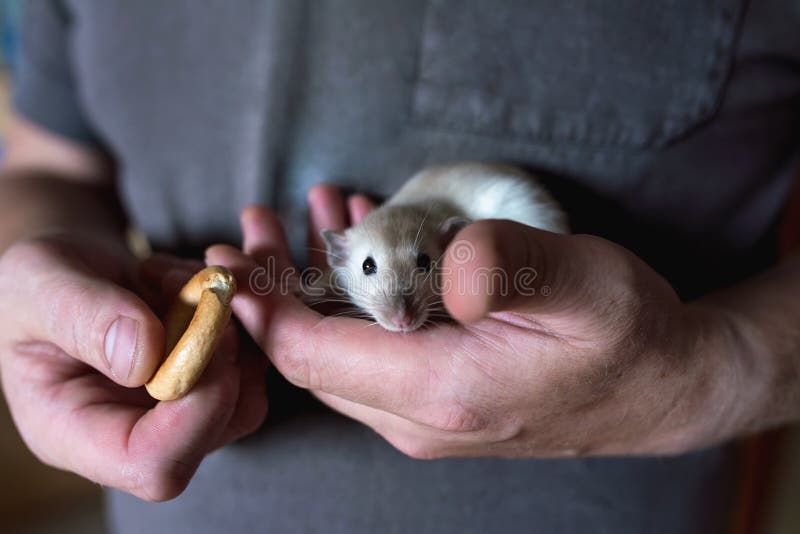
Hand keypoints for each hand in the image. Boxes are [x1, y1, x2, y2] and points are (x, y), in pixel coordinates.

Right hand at [0, 232, 266, 500]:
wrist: (68, 267)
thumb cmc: (37, 284)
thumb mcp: (37, 286)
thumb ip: (83, 318)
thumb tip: (144, 359)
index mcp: (78, 434)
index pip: (155, 464)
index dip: (196, 411)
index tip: (205, 337)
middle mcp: (137, 431)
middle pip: (218, 426)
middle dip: (223, 351)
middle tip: (195, 287)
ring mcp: (180, 407)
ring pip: (248, 387)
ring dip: (232, 322)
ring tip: (181, 276)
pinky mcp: (210, 375)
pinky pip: (256, 353)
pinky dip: (242, 310)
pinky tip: (199, 276)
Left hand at [208, 186, 742, 458]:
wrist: (661, 388)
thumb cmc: (628, 336)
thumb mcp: (586, 287)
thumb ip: (515, 271)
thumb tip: (451, 263)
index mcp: (444, 392)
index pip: (315, 357)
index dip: (263, 309)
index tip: (232, 260)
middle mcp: (421, 416)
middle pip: (314, 357)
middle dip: (277, 290)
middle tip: (258, 224)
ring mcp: (426, 414)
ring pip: (339, 354)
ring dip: (314, 289)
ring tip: (309, 218)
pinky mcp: (437, 402)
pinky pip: (371, 354)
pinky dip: (351, 302)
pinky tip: (358, 245)